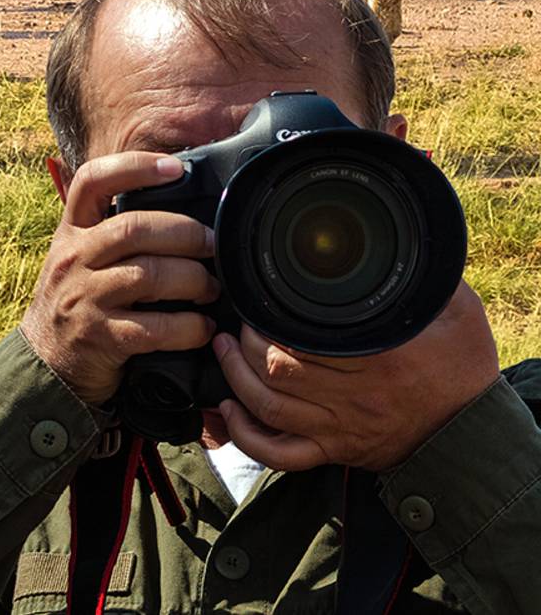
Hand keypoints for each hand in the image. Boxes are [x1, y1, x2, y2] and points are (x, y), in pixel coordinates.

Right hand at [18, 152, 220, 404]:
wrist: (46, 363)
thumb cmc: (78, 303)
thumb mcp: (80, 259)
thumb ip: (115, 234)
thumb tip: (179, 207)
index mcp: (71, 233)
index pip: (92, 182)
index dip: (134, 167)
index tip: (175, 168)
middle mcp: (73, 259)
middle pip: (134, 228)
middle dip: (186, 233)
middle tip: (214, 245)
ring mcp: (83, 298)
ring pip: (149, 276)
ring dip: (194, 280)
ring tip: (212, 289)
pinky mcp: (100, 337)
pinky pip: (156, 328)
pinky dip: (190, 327)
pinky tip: (202, 328)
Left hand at [214, 280, 499, 472]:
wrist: (477, 430)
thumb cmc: (463, 368)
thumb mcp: (454, 312)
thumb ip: (424, 280)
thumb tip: (397, 244)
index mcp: (378, 360)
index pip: (299, 343)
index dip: (265, 324)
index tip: (255, 303)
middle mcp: (354, 398)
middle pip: (275, 373)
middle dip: (243, 344)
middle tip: (235, 322)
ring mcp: (342, 429)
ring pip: (269, 409)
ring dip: (235, 378)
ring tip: (221, 350)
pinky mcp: (337, 452)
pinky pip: (282, 455)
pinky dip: (248, 436)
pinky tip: (230, 410)